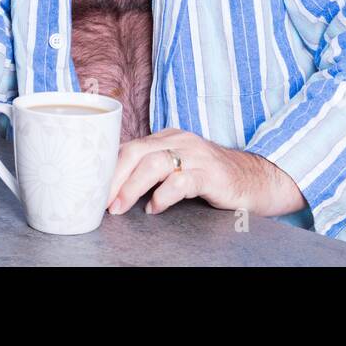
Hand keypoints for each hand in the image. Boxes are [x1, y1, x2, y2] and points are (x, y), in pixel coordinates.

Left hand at [105, 127, 307, 218]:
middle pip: (136, 151)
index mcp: (167, 137)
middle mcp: (179, 141)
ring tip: (119, 206)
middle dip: (113, 177)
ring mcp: (196, 155)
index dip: (107, 167)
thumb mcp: (177, 167)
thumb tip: (112, 186)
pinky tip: (155, 208)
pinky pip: (181, 181)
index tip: (91, 187)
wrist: (254, 180)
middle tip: (101, 200)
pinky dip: (163, 196)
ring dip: (131, 186)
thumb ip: (150, 170)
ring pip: (154, 164)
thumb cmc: (209, 176)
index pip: (128, 146)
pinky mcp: (211, 174)